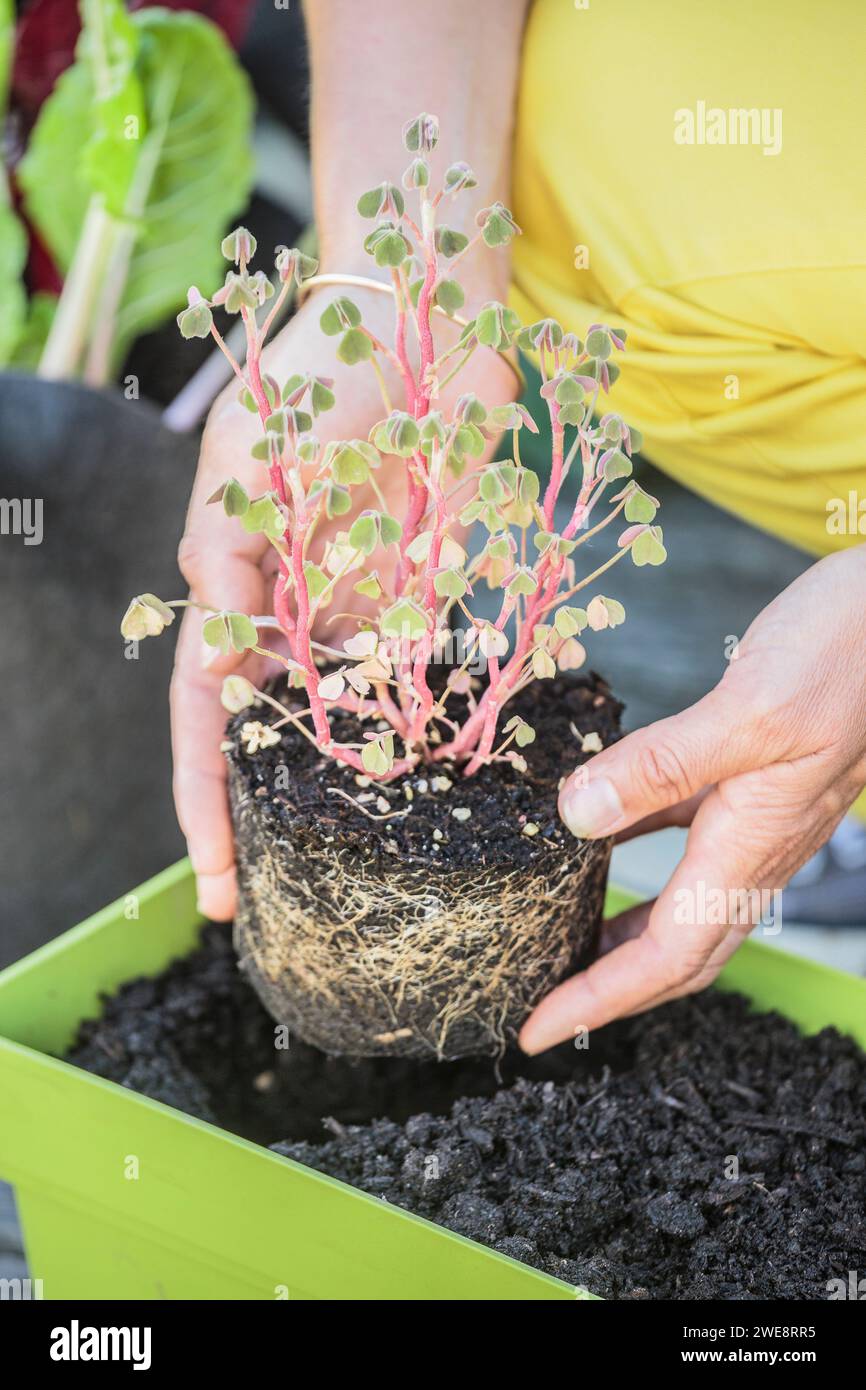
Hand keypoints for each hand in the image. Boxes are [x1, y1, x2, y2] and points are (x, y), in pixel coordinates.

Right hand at [171, 283, 515, 919]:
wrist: (425, 321)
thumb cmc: (321, 371)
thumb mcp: (250, 449)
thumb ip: (229, 544)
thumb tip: (216, 644)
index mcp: (232, 586)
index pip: (206, 714)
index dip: (204, 801)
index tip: (215, 881)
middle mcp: (292, 614)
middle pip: (272, 740)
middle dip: (271, 824)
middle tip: (282, 909)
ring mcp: (360, 614)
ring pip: (347, 728)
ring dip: (350, 800)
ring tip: (362, 879)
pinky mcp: (427, 598)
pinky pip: (423, 682)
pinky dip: (425, 735)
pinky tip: (439, 793)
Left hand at [519, 546, 865, 1053]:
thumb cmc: (843, 659)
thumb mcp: (747, 712)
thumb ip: (658, 767)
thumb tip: (576, 818)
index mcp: (749, 847)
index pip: (662, 956)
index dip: (597, 999)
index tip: (536, 1031)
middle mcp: (754, 848)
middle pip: (676, 953)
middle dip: (609, 990)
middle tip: (541, 1006)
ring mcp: (756, 818)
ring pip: (683, 906)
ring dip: (625, 936)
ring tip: (564, 944)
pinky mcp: (752, 780)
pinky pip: (683, 840)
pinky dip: (637, 853)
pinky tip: (599, 835)